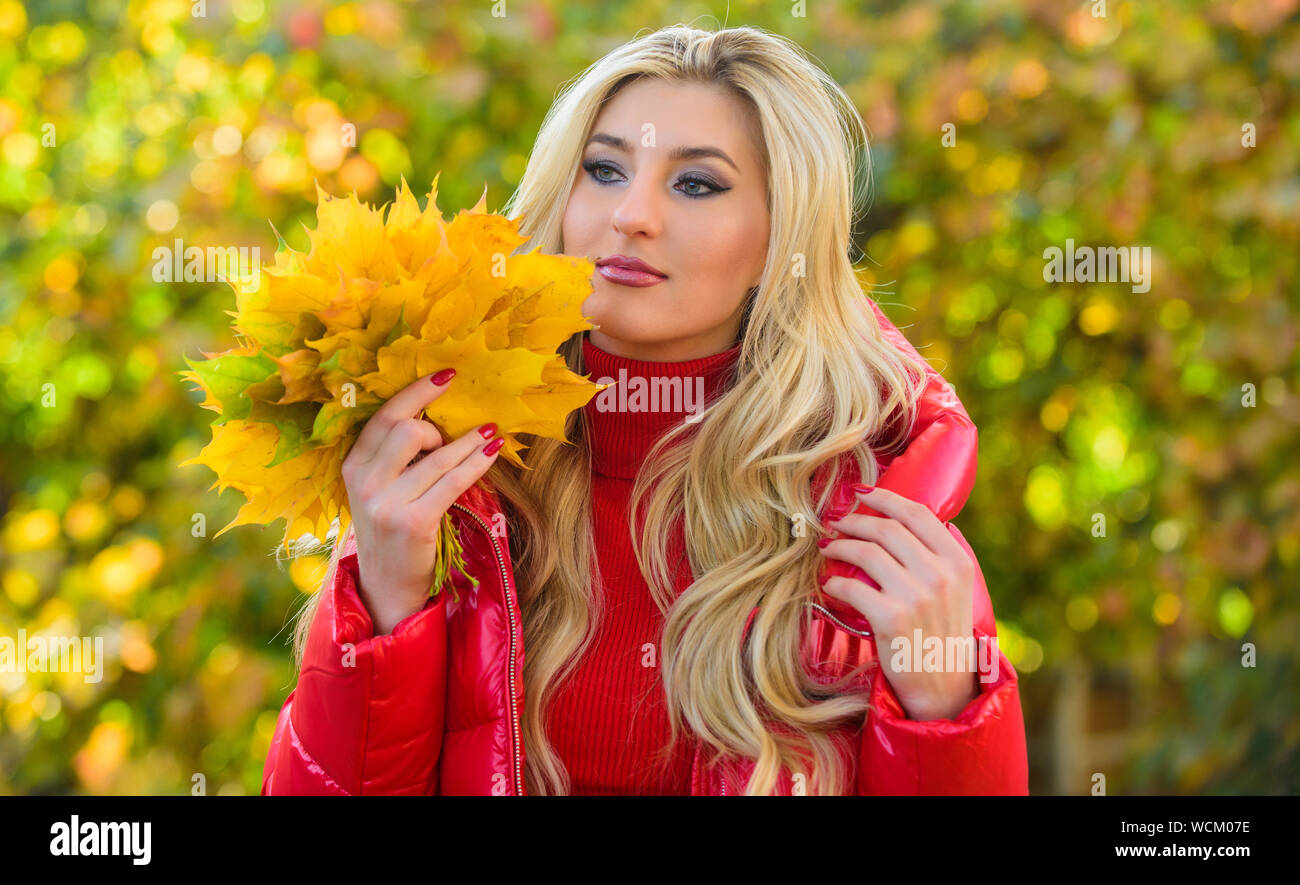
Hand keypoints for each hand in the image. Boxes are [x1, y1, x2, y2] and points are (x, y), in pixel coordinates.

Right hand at [341, 369, 504, 634]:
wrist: (386, 586)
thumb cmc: (390, 530)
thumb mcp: (378, 490)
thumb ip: (393, 457)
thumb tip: (435, 416)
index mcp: (352, 466)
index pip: (383, 417)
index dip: (416, 392)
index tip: (446, 375)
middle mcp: (365, 481)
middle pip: (406, 429)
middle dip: (437, 426)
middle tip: (453, 435)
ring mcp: (387, 503)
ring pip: (436, 455)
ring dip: (468, 441)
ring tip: (491, 432)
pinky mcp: (414, 522)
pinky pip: (453, 480)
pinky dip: (477, 462)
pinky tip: (492, 451)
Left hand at [818, 486, 979, 720]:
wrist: (943, 686)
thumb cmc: (940, 632)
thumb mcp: (953, 589)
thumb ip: (933, 555)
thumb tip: (895, 519)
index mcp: (957, 561)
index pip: (917, 514)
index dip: (884, 498)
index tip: (861, 493)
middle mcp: (939, 574)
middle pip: (887, 528)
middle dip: (854, 520)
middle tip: (836, 522)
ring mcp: (916, 595)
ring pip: (866, 552)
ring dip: (839, 545)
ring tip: (827, 548)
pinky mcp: (891, 618)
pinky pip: (852, 586)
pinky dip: (835, 582)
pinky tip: (830, 584)